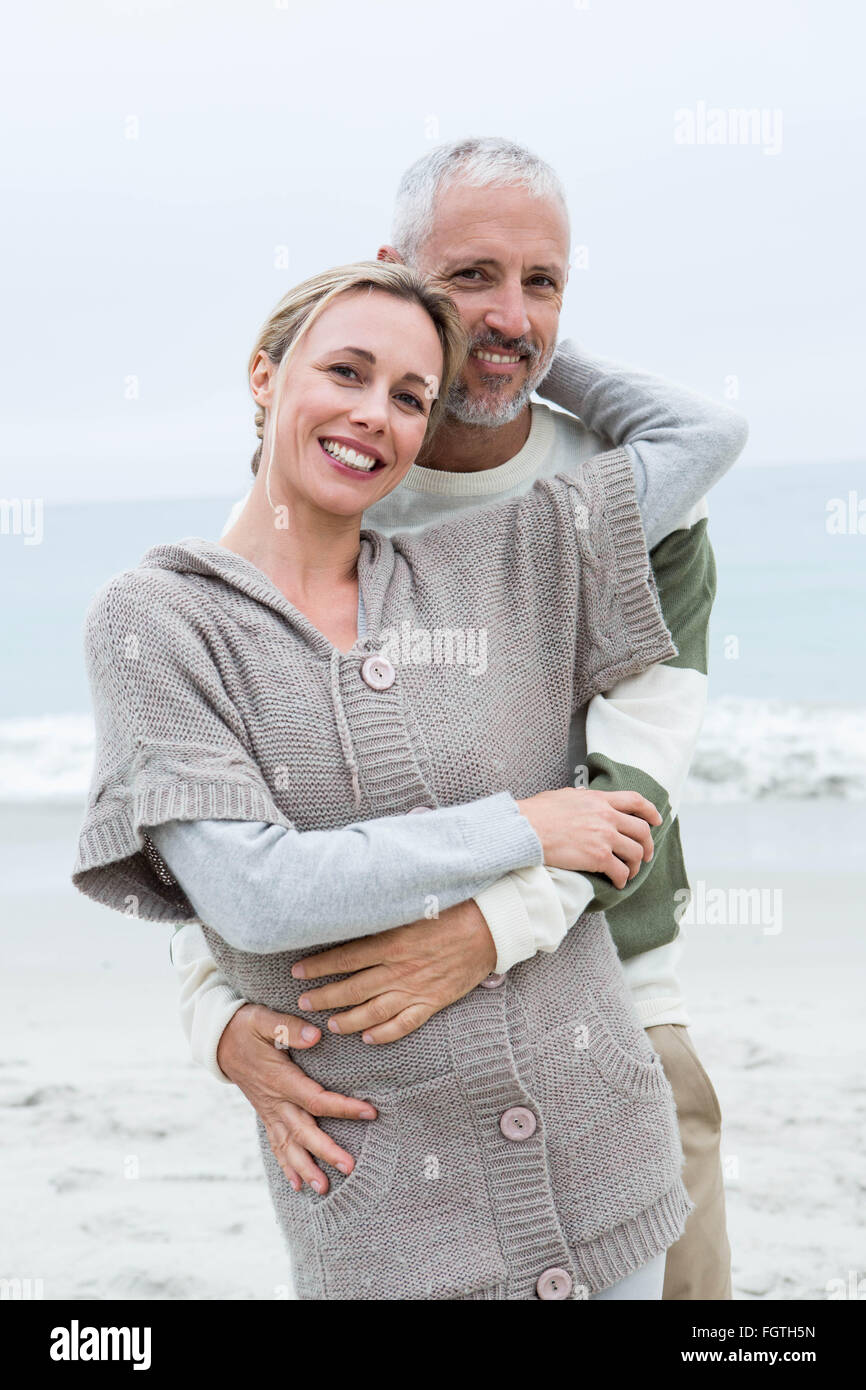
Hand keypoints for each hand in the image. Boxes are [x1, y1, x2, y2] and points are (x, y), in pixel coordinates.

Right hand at [216, 1003, 378, 1195]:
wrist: (219, 1041)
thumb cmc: (245, 1027)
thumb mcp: (263, 1020)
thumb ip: (288, 1028)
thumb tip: (315, 1037)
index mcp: (281, 1079)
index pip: (315, 1099)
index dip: (342, 1107)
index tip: (369, 1113)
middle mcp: (275, 1101)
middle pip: (303, 1131)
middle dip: (326, 1151)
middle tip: (349, 1167)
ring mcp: (270, 1111)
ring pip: (289, 1145)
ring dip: (306, 1168)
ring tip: (324, 1189)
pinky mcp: (267, 1115)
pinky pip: (276, 1145)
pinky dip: (287, 1166)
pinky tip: (298, 1185)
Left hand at [291, 899, 497, 1043]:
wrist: (490, 927)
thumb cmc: (452, 908)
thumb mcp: (412, 905)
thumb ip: (383, 914)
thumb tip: (353, 913)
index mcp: (391, 941)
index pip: (344, 958)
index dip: (317, 967)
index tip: (297, 972)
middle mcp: (398, 968)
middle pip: (351, 988)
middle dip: (323, 997)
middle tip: (303, 1002)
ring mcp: (415, 988)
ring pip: (372, 1011)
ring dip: (347, 1019)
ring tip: (330, 1024)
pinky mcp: (432, 1001)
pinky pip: (404, 1024)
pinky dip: (384, 1034)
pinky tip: (367, 1038)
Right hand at [516, 786, 661, 886]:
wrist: (526, 829)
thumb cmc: (537, 813)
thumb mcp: (564, 796)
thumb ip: (582, 799)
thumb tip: (586, 801)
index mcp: (599, 800)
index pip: (635, 801)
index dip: (650, 811)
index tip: (657, 819)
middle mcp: (607, 816)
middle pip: (641, 830)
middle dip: (647, 844)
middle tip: (645, 854)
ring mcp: (604, 837)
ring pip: (635, 853)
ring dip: (635, 865)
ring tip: (629, 872)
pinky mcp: (598, 857)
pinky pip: (621, 871)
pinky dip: (622, 879)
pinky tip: (617, 883)